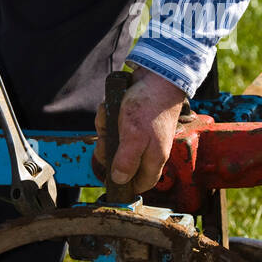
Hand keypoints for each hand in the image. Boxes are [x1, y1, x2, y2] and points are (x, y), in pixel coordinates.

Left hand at [93, 67, 185, 194]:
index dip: (126, 185)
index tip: (110, 180)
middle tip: (105, 139)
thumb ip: (126, 162)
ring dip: (106, 129)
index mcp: (155, 158)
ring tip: (109, 115)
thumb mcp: (134, 138)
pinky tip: (110, 107)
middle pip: (121, 161)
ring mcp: (139, 133)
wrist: (157, 75)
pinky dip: (108, 116)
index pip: (142, 183)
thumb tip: (118, 180)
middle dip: (107, 149)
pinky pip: (113, 124)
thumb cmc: (149, 106)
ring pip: (114, 141)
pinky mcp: (132, 120)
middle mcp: (148, 148)